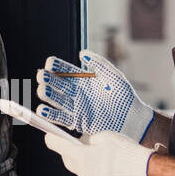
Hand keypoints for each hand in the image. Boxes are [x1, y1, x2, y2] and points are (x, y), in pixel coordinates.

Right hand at [35, 49, 154, 141]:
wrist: (132, 120)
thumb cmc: (125, 97)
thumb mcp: (114, 77)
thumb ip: (99, 64)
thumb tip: (82, 53)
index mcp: (83, 80)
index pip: (65, 70)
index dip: (56, 66)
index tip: (50, 63)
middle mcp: (76, 93)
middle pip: (56, 84)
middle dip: (48, 79)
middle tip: (43, 76)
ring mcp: (75, 107)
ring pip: (55, 100)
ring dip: (47, 95)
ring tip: (43, 90)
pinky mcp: (77, 122)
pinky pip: (60, 118)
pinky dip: (50, 115)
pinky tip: (43, 110)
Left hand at [44, 129, 154, 175]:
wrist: (143, 172)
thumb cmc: (125, 152)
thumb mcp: (105, 137)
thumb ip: (89, 139)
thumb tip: (82, 142)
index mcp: (81, 156)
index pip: (57, 145)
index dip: (52, 138)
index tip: (50, 136)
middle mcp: (83, 172)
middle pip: (68, 161)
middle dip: (69, 153)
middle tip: (76, 145)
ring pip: (82, 172)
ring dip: (85, 164)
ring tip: (100, 157)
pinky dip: (97, 175)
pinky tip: (108, 169)